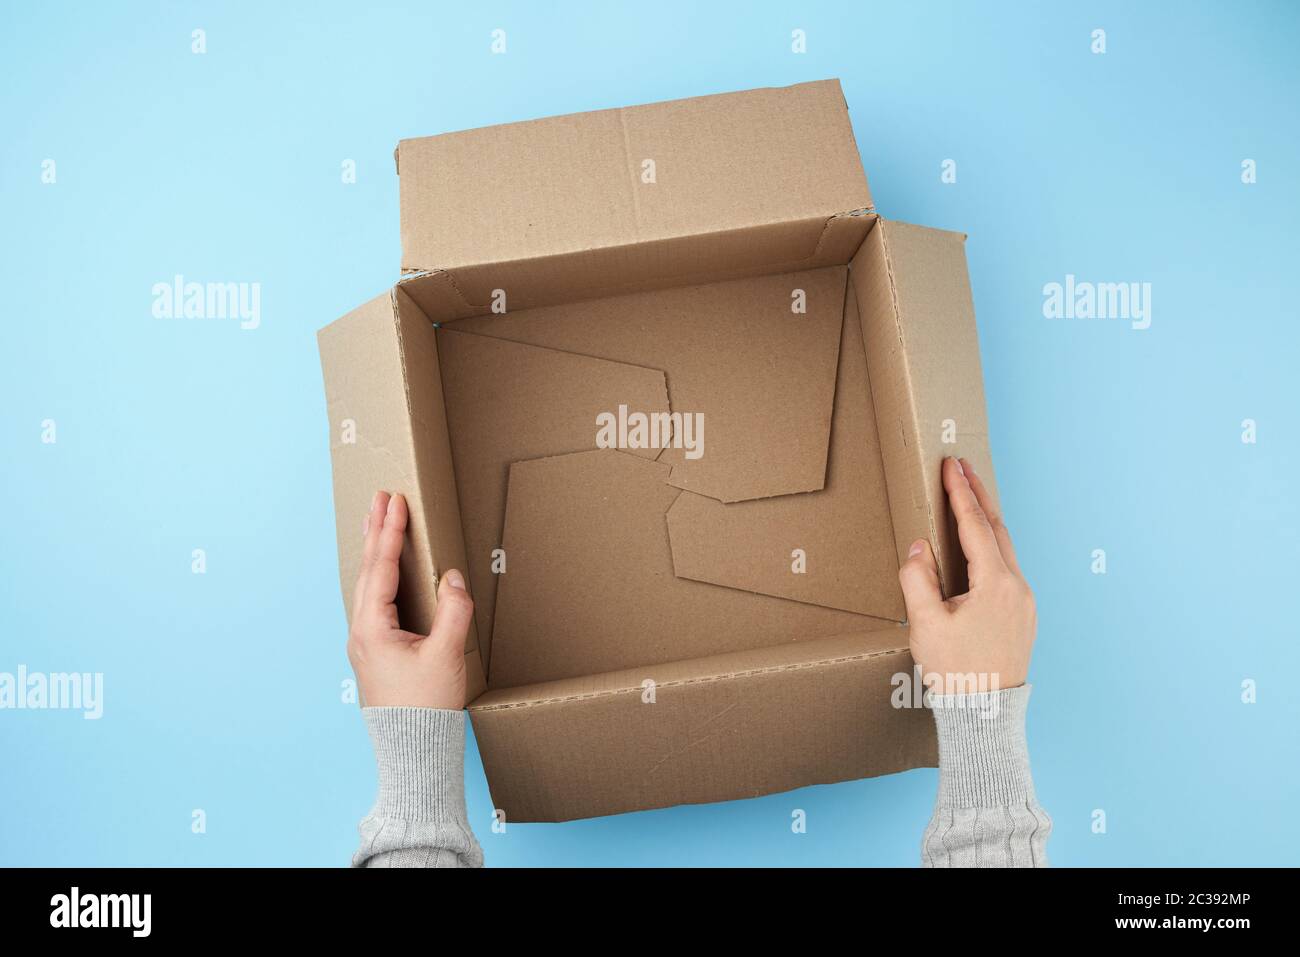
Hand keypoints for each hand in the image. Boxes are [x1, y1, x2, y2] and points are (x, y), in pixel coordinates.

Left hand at [347, 490, 473, 709]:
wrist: (412, 749)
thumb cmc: (426, 706)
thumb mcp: (446, 655)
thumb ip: (452, 612)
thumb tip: (451, 578)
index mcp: (372, 628)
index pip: (382, 568)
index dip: (390, 532)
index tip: (396, 502)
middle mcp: (362, 632)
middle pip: (367, 571)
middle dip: (376, 532)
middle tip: (380, 499)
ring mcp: (365, 643)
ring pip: (367, 585)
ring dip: (375, 552)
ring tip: (378, 524)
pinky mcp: (375, 652)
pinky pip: (373, 601)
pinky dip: (379, 576)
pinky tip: (384, 572)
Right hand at [898, 457, 1035, 694]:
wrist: (984, 714)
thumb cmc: (954, 673)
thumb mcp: (925, 625)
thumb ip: (918, 580)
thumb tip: (920, 548)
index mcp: (995, 585)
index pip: (975, 526)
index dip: (960, 493)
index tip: (951, 466)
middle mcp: (1017, 588)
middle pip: (997, 529)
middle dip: (978, 495)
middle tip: (963, 466)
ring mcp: (1024, 602)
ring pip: (1005, 548)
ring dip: (986, 520)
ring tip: (970, 497)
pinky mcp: (1023, 615)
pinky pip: (1008, 568)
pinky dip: (992, 546)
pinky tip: (980, 544)